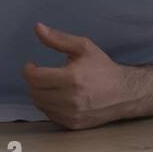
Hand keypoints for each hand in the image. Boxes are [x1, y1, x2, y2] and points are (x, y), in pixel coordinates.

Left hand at [22, 22, 138, 129]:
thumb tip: (37, 27)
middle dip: (33, 81)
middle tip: (40, 74)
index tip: (32, 65)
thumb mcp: (84, 48)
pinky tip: (57, 96)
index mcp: (71, 78)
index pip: (35, 77)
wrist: (123, 93)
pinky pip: (49, 114)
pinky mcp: (71, 124)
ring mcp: (70, 114)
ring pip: (40, 104)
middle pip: (34, 92)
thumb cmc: (103, 68)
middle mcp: (69, 98)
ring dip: (39, 93)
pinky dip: (48, 105)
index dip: (28, 70)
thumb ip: (58, 39)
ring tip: (49, 84)